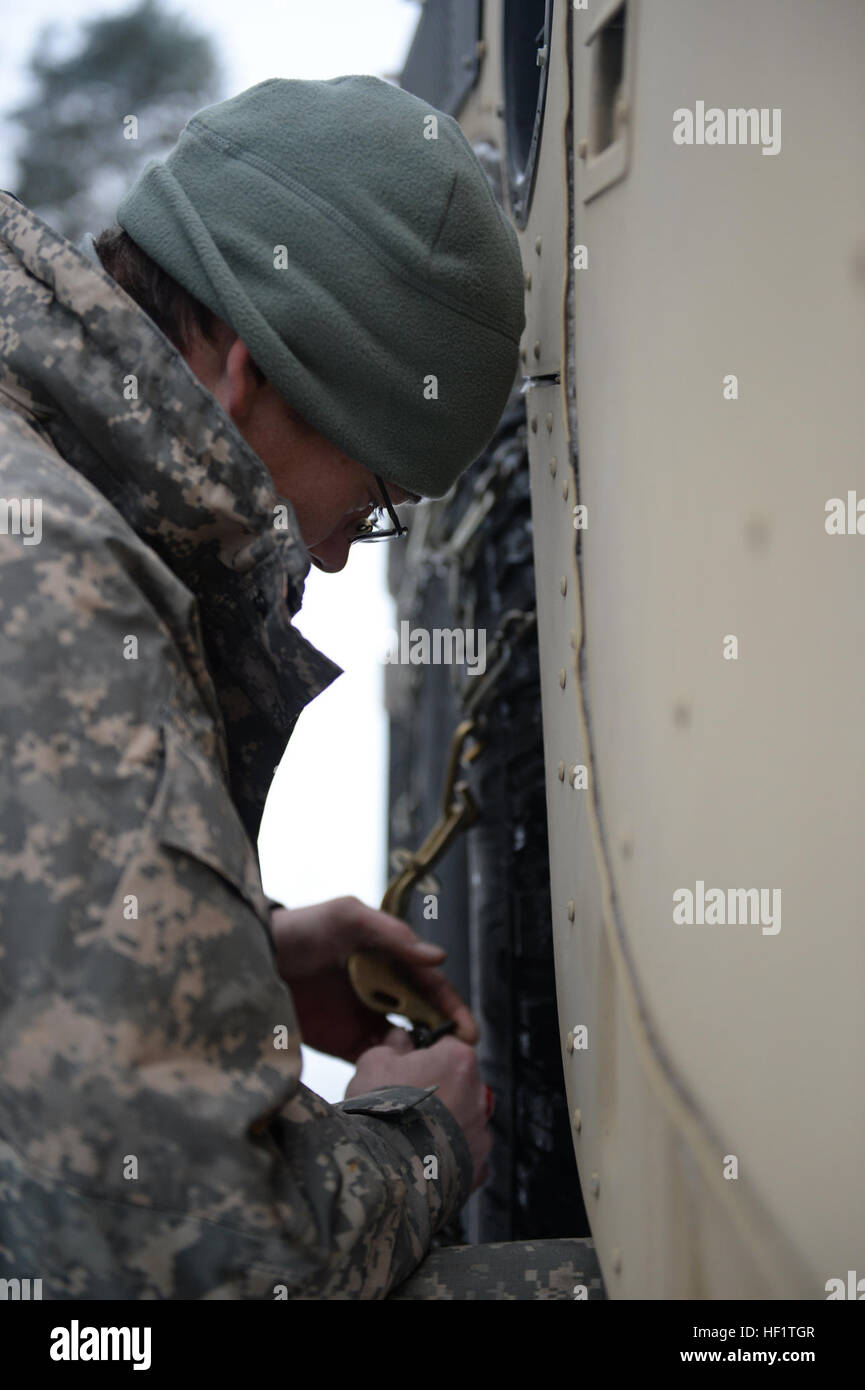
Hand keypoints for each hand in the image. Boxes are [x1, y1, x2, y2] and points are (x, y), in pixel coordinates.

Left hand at [269, 895, 477, 1061]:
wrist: (251, 959)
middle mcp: (385, 992)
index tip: (469, 1033)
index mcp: (391, 961)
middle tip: (459, 1063)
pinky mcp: (345, 1045)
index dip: (453, 1008)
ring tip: (429, 1076)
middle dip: (446, 1040)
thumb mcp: (346, 917)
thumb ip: (390, 932)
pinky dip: (391, 1073)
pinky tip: (396, 1080)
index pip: (432, 986)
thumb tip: (437, 957)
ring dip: (421, 1060)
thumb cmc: (299, 929)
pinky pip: (377, 1064)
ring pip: (407, 1045)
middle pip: (427, 1019)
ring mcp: (365, 1020)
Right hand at [346, 1026, 491, 1191]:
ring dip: (447, 1123)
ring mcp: (480, 1131)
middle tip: (408, 1103)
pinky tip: (430, 1159)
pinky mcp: (477, 1165)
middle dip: (439, 1090)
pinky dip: (453, 1156)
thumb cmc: (380, 1109)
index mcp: (458, 1059)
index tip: (409, 1067)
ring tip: (414, 1135)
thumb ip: (393, 1045)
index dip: (426, 1056)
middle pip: (460, 1084)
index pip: (448, 1047)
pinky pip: (469, 1155)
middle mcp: (477, 1093)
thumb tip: (400, 1039)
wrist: (383, 1165)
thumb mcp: (375, 1062)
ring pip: (465, 1119)